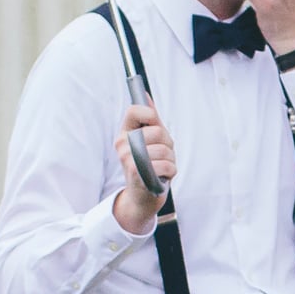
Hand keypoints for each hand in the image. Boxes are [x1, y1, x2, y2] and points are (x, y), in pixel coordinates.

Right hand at [107, 104, 175, 234]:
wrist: (142, 198)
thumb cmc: (149, 166)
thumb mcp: (149, 141)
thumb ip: (149, 120)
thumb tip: (145, 95)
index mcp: (125, 133)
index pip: (135, 110)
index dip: (150, 114)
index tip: (156, 124)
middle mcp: (123, 144)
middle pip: (157, 131)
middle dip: (168, 143)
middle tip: (162, 154)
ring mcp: (128, 158)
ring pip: (164, 149)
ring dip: (171, 159)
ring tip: (163, 166)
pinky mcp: (136, 173)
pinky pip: (166, 164)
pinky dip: (171, 171)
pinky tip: (162, 176)